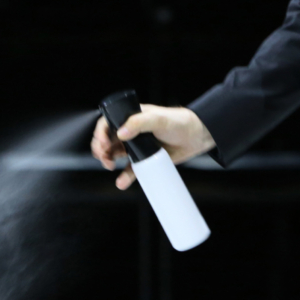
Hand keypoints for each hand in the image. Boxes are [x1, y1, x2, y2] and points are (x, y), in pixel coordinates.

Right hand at [90, 105, 215, 189]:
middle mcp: (131, 131)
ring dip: (108, 161)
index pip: (108, 122)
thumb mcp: (158, 119)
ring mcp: (138, 146)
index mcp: (131, 117)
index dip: (101, 133)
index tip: (103, 143)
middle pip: (108, 139)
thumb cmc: (179, 121)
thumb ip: (139, 122)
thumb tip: (120, 133)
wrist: (198, 137)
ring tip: (110, 167)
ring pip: (115, 154)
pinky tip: (121, 182)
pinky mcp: (146, 159)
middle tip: (104, 158)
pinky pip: (131, 169)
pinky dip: (125, 176)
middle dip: (101, 149)